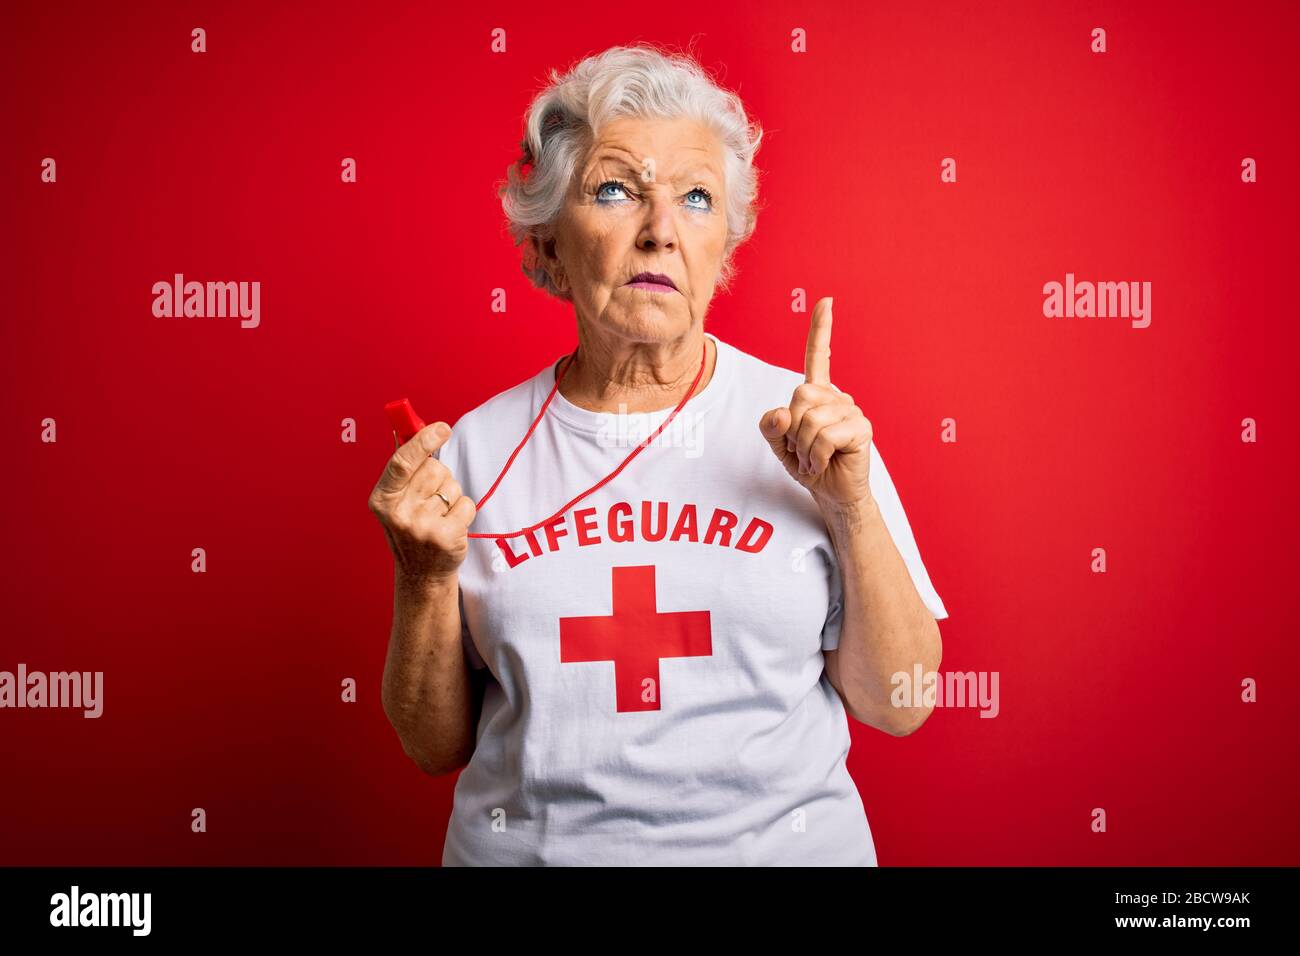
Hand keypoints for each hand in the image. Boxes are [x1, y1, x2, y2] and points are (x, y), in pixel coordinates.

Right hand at [368, 422, 476, 586]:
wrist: (422, 575)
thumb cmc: (412, 529)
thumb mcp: (397, 501)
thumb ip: (405, 467)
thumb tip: (413, 426)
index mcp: (383, 499)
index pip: (402, 462)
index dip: (423, 441)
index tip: (442, 428)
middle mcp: (399, 514)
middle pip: (435, 469)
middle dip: (440, 477)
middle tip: (432, 499)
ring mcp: (422, 528)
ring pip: (453, 486)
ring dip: (452, 496)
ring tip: (440, 516)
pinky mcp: (445, 538)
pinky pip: (467, 504)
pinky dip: (464, 512)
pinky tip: (451, 527)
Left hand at [759, 297, 873, 508]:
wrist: (831, 493)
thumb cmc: (808, 464)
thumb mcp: (780, 445)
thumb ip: (771, 426)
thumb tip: (781, 413)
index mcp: (818, 394)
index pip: (817, 356)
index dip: (821, 329)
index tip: (826, 301)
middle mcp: (837, 397)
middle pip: (799, 396)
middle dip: (792, 429)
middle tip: (802, 448)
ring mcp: (851, 411)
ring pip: (810, 420)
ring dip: (804, 448)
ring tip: (814, 458)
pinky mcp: (861, 429)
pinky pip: (825, 437)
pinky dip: (817, 456)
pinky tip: (824, 463)